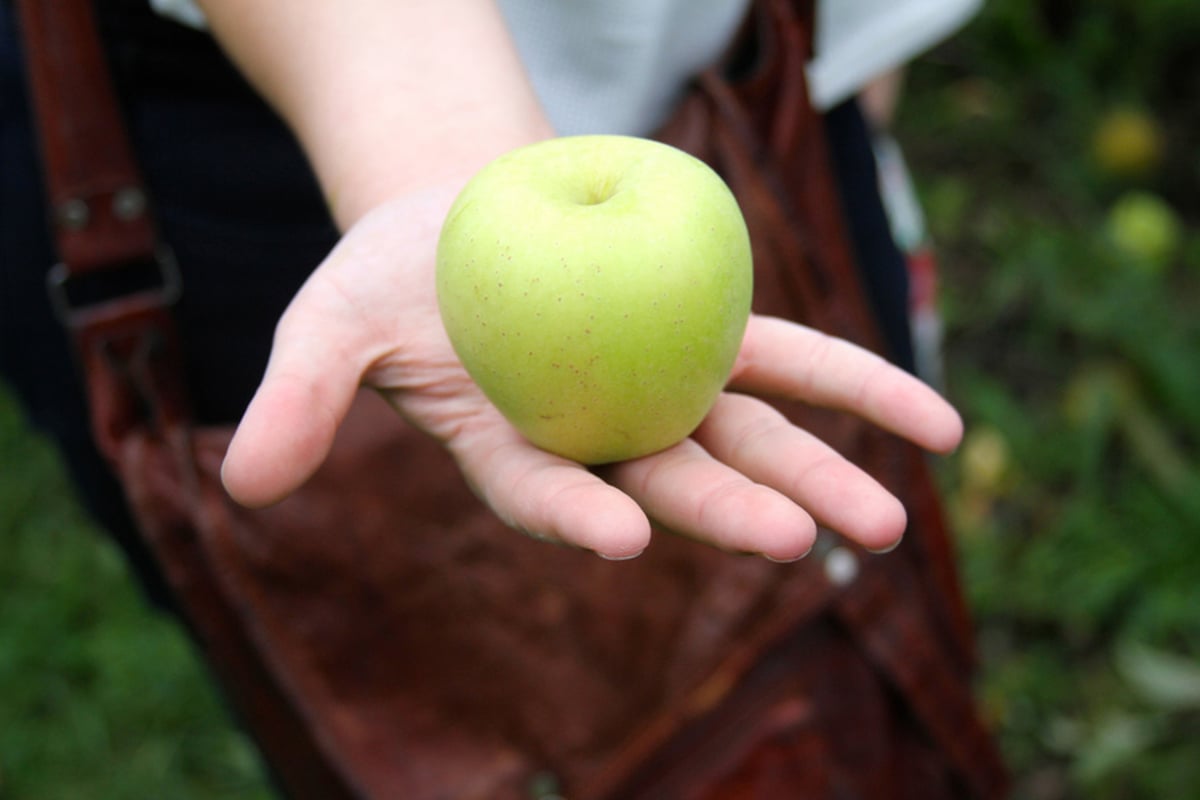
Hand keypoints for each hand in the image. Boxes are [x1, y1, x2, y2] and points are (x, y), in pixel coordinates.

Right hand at [221, 185, 962, 560]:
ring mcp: (666, 389)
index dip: (577, 516)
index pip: (546, 493)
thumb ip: (302, 397)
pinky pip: (794, 363)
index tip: (622, 537)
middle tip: (798, 544)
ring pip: (746, 435)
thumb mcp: (332, 318)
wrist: (469, 217)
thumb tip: (243, 484)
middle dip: (730, 513)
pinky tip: (933, 423)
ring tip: (886, 520)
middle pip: (669, 480)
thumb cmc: (396, 275)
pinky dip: (859, 387)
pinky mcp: (714, 337)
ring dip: (819, 472)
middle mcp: (603, 436)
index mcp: (516, 448)